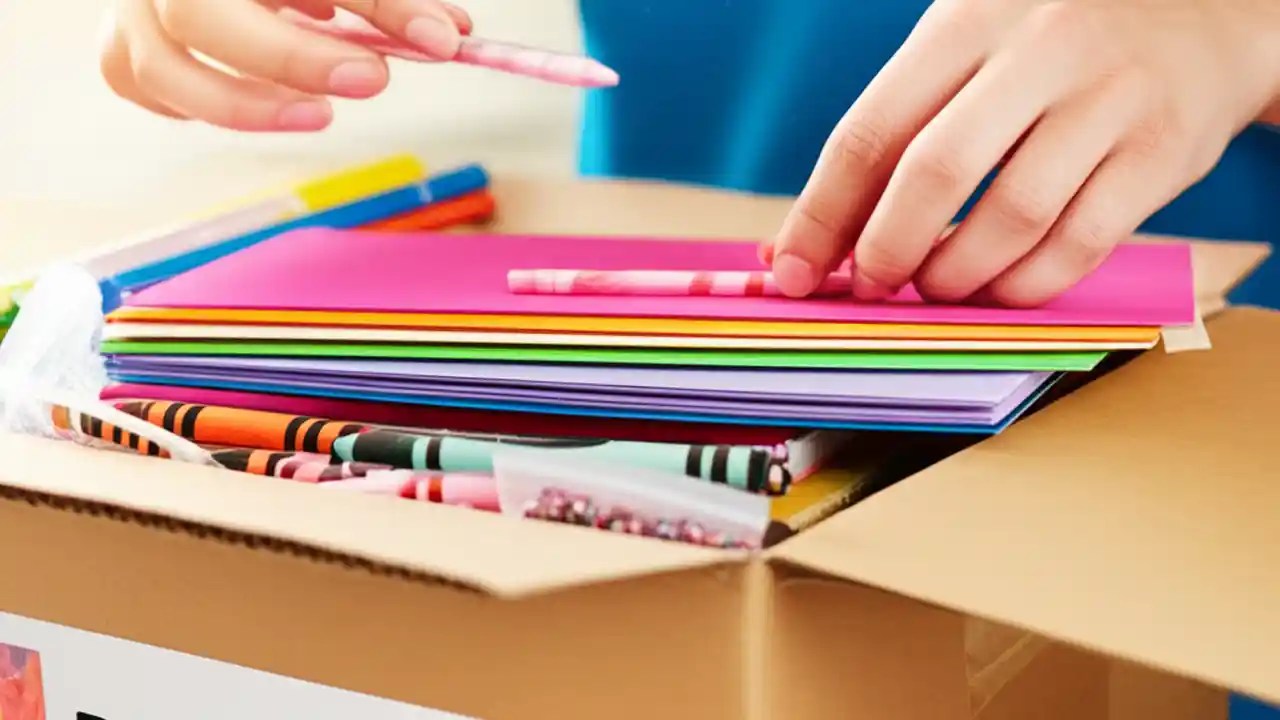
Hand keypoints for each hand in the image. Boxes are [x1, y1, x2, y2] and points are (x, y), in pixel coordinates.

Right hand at [99, 0, 471, 131]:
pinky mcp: (122, 48)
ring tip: (320, 114)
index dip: (376, 3)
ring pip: (161, 68)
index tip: (440, 39)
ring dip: (246, 103)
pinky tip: (265, 103)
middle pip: (200, 14)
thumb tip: (449, 35)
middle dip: (292, 57)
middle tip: (373, 79)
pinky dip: (202, 106)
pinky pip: (145, 87)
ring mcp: (131, 10)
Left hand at [767, 0, 1279, 305]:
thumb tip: (807, 237)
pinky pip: (1080, 242)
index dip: (821, 215)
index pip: (870, 131)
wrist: (1208, 7)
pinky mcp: (1163, 151)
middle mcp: (1039, 51)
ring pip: (1010, 217)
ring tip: (937, 287)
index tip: (793, 271)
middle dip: (885, 251)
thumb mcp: (969, 43)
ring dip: (956, 276)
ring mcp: (1108, 99)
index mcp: (967, 21)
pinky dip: (1026, 284)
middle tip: (871, 285)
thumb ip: (897, 127)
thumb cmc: (1052, 40)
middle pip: (934, 175)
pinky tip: (1001, 288)